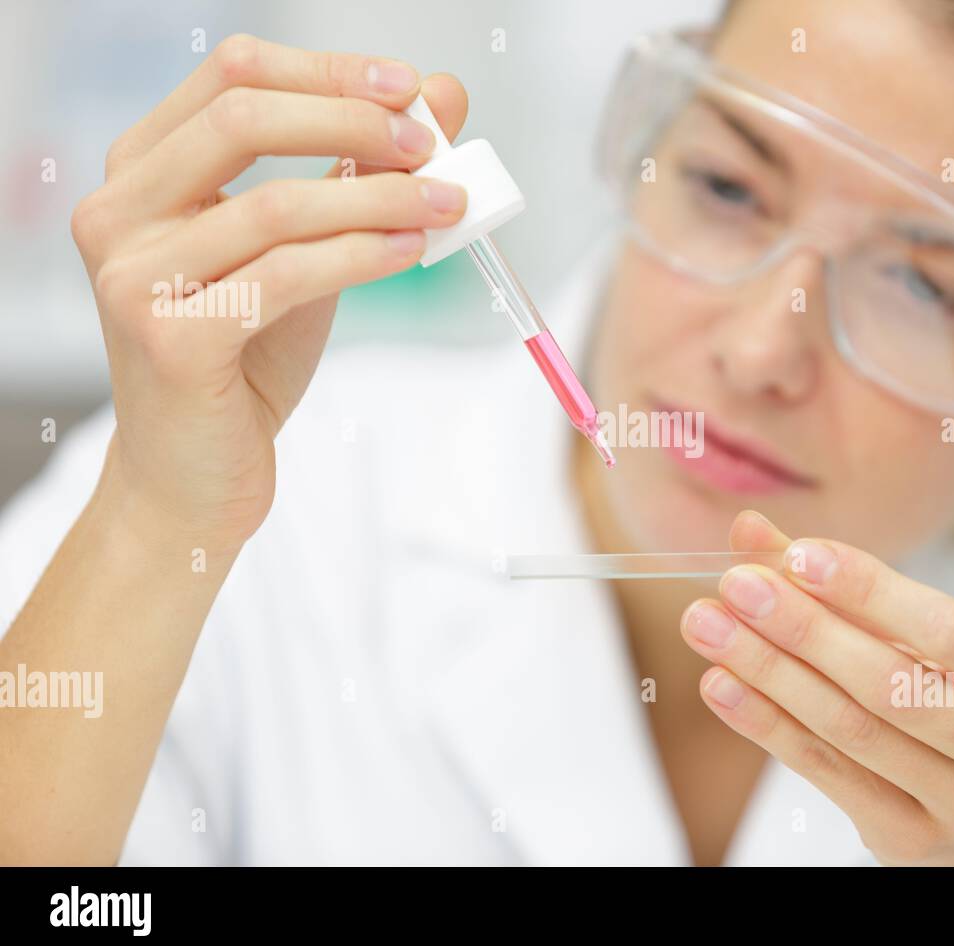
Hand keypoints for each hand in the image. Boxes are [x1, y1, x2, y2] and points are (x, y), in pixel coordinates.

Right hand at [72, 35, 468, 553]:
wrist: (194, 474)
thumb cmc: (246, 356)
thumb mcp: (307, 250)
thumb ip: (358, 173)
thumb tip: (440, 96)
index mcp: (143, 171)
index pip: (232, 75)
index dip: (329, 72)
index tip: (411, 89)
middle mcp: (118, 212)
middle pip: (244, 118)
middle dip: (355, 123)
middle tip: (433, 149)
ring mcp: (133, 276)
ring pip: (273, 204)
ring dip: (377, 198)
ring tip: (445, 205)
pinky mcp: (168, 339)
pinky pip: (283, 277)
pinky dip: (359, 256)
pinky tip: (409, 251)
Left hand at [679, 510, 953, 864]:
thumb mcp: (934, 636)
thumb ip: (847, 583)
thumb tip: (750, 528)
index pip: (949, 631)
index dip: (869, 590)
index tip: (797, 555)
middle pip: (893, 686)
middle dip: (803, 629)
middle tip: (734, 585)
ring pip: (852, 731)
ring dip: (768, 672)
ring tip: (707, 625)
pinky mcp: (914, 841)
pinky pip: (827, 773)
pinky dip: (766, 724)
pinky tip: (721, 683)